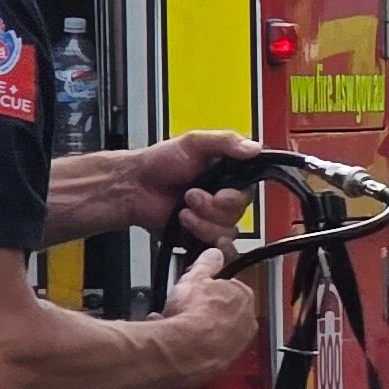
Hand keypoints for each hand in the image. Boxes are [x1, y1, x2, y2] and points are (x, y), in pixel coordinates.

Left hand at [128, 129, 259, 244]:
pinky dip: (203, 238)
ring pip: (228, 232)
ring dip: (202, 222)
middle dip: (212, 208)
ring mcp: (212, 220)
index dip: (234, 197)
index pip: (248, 193)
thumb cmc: (159, 163)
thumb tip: (255, 148)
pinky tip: (188, 227)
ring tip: (183, 211)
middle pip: (238, 215)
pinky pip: (216, 247)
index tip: (220, 193)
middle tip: (190, 196)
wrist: (134, 188)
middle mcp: (223, 200)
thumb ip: (227, 141)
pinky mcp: (201, 237)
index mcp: (228, 177)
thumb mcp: (194, 142)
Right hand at [160, 245, 261, 380]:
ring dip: (196, 327)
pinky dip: (193, 345)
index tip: (196, 288)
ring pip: (214, 331)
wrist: (186, 351)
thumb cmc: (194, 315)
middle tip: (184, 306)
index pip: (229, 286)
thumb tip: (213, 255)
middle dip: (202, 308)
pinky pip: (207, 349)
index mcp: (244, 296)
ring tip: (176, 323)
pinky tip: (176, 341)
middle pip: (222, 310)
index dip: (209, 287)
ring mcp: (238, 344)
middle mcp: (247, 322)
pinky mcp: (225, 361)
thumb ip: (206, 264)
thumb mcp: (195, 278)